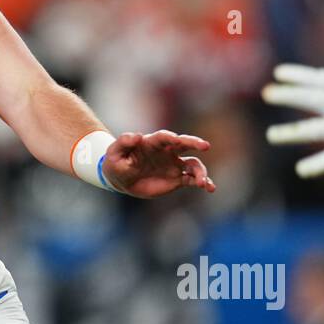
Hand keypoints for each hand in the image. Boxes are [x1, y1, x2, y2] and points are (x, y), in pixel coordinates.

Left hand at [101, 130, 215, 197]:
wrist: (121, 178)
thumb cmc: (116, 161)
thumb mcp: (114, 153)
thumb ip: (124, 142)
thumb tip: (137, 136)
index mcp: (151, 142)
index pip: (163, 137)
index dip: (170, 137)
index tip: (176, 139)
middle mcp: (166, 151)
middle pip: (184, 144)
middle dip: (194, 143)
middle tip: (205, 146)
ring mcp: (173, 164)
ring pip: (193, 164)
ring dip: (200, 171)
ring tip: (203, 182)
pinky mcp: (177, 178)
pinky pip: (192, 179)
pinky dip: (202, 182)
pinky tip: (210, 188)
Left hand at [262, 63, 323, 177]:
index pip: (321, 80)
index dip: (300, 75)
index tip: (278, 72)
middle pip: (314, 98)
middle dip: (290, 95)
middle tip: (267, 93)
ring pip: (317, 129)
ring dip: (293, 132)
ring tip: (271, 135)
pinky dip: (318, 164)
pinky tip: (301, 170)